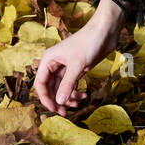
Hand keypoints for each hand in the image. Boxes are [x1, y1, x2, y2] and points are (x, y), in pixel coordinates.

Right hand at [34, 0, 123, 116]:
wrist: (104, 32)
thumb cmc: (88, 43)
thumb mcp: (77, 66)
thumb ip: (67, 85)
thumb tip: (59, 102)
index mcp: (48, 60)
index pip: (40, 84)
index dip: (45, 98)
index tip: (54, 109)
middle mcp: (54, 64)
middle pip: (50, 88)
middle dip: (57, 100)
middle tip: (65, 113)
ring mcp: (65, 67)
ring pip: (61, 89)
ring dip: (69, 98)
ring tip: (79, 104)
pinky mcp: (76, 69)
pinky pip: (71, 86)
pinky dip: (76, 92)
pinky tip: (85, 95)